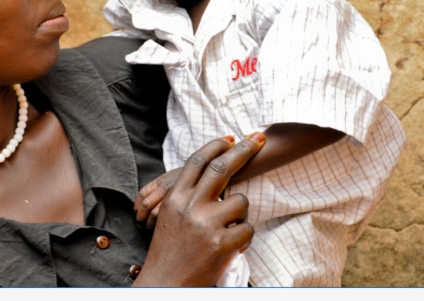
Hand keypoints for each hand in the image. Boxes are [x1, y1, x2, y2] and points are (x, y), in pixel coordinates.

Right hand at [133, 135, 264, 286]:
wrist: (164, 285)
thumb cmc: (169, 252)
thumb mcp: (170, 217)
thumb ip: (188, 197)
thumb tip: (212, 177)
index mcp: (175, 198)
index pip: (197, 161)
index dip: (215, 146)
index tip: (230, 138)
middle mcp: (190, 206)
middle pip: (222, 167)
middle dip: (244, 149)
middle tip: (259, 138)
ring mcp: (207, 224)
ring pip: (241, 201)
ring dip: (241, 213)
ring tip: (230, 228)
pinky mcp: (222, 243)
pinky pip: (248, 230)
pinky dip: (244, 238)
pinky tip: (233, 247)